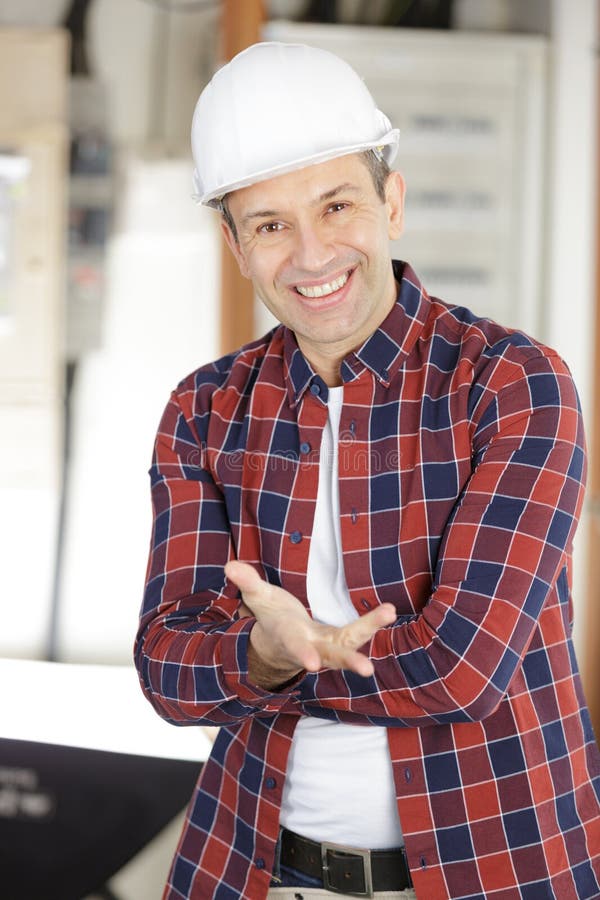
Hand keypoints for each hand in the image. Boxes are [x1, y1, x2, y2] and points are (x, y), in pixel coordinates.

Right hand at [225, 560, 395, 685]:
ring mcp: (330, 646)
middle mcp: (312, 646)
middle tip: (367, 670)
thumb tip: (230, 566)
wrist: (280, 644)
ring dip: (370, 628)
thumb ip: (248, 583)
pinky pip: (360, 632)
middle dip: (349, 661)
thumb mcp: (257, 599)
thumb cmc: (271, 619)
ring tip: (389, 611)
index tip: (313, 665)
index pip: (295, 647)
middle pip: (333, 655)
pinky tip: (389, 610)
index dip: (303, 654)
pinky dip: (374, 622)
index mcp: (289, 638)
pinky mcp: (342, 640)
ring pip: (352, 643)